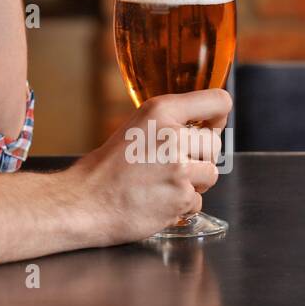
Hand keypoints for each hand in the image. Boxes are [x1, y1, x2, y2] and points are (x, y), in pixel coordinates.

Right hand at [65, 89, 231, 246]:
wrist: (85, 201)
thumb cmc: (106, 167)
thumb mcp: (136, 127)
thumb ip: (169, 123)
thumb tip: (205, 126)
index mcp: (161, 111)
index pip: (218, 101)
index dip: (218, 116)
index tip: (210, 125)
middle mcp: (173, 136)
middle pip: (214, 143)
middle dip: (198, 157)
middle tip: (169, 165)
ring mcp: (179, 168)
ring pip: (210, 174)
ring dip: (192, 182)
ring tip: (161, 183)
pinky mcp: (181, 197)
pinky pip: (198, 200)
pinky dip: (181, 204)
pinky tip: (157, 200)